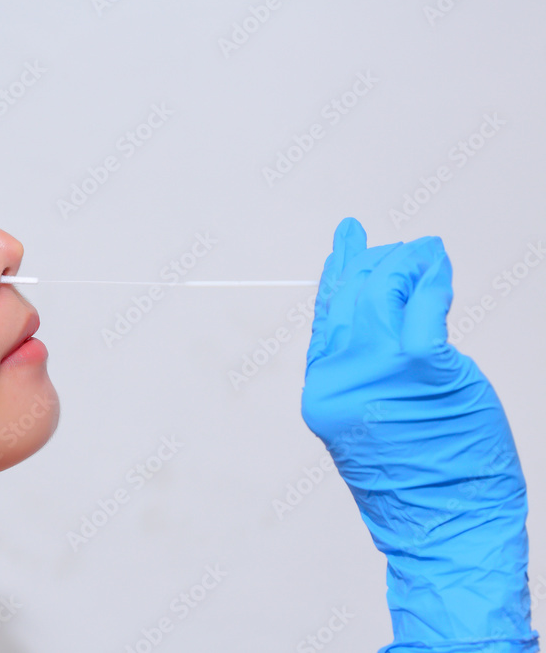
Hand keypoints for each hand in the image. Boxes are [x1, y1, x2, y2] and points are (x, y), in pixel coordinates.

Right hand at [301, 217, 537, 651]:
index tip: (346, 239)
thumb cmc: (420, 481)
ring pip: (382, 293)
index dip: (337, 272)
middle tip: (392, 245)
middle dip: (371, 261)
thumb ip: (367, 372)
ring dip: (405, 264)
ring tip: (425, 253)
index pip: (325, 316)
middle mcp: (339, 380)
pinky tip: (437, 265)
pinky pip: (425, 306)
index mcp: (322, 392)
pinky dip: (433, 278)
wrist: (445, 529)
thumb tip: (382, 312)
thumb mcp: (373, 422)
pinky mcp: (425, 370)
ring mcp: (379, 373)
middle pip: (348, 298)